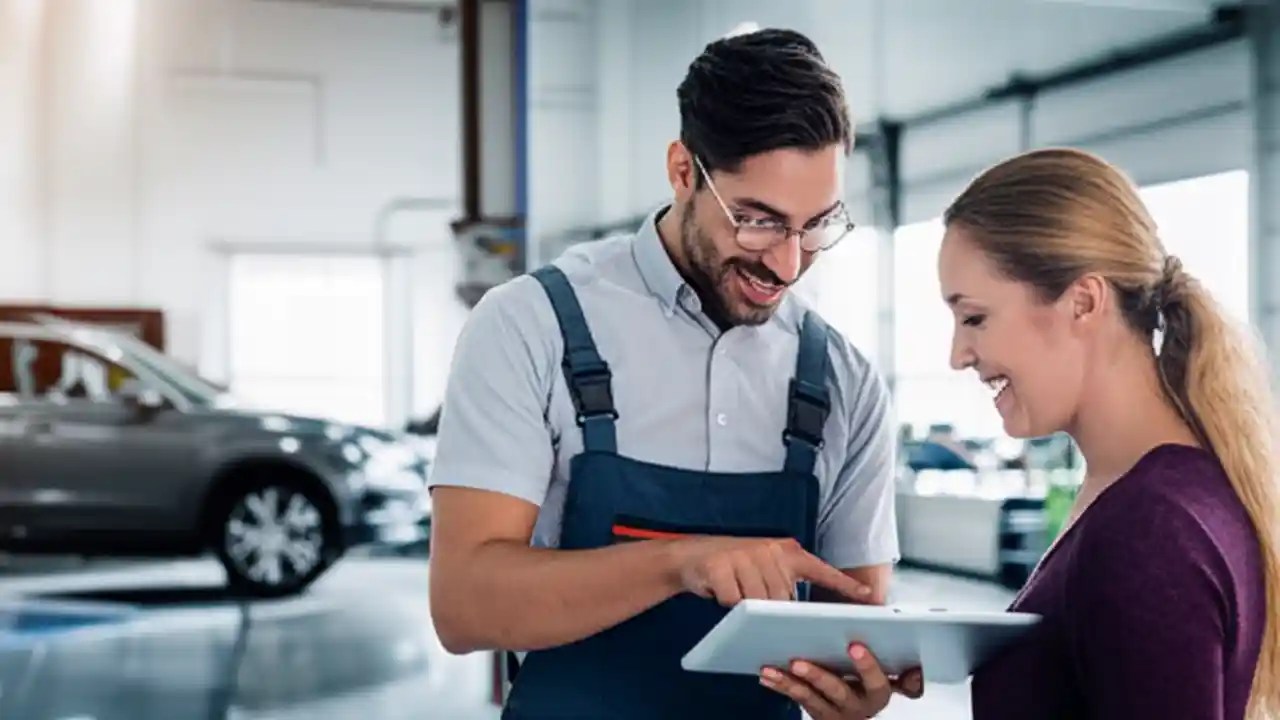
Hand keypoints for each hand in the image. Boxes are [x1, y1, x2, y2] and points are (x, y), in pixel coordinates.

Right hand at [670, 536, 871, 605]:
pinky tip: (720, 590)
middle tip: (755, 605)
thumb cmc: (733, 567)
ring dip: (748, 608)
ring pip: (758, 602)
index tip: (867, 596)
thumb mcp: (764, 567)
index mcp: (785, 551)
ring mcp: (743, 555)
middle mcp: (768, 549)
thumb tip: (796, 616)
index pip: (820, 569)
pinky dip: (727, 604)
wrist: (691, 555)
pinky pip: (733, 602)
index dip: (844, 584)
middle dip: (771, 610)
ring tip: (736, 593)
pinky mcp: (720, 565)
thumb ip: (783, 583)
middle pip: (782, 599)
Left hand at [759, 643, 923, 718]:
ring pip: (811, 698)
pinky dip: (780, 685)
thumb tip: (895, 629)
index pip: (878, 682)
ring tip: (773, 668)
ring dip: (790, 682)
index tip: (854, 645)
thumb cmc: (870, 680)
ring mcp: (835, 713)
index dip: (867, 666)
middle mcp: (858, 707)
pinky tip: (767, 674)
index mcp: (878, 693)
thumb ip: (894, 659)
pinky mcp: (816, 713)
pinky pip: (797, 699)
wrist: (855, 713)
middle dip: (818, 676)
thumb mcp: (885, 672)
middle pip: (839, 692)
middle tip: (799, 661)